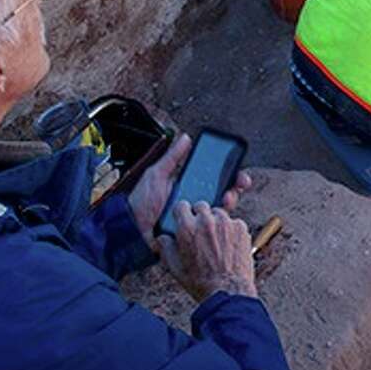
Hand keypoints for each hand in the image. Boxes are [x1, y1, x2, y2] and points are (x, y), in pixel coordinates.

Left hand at [129, 133, 254, 251]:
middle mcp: (195, 200)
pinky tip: (216, 216)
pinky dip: (218, 222)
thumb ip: (172, 157)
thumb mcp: (156, 175)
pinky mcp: (193, 232)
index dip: (230, 173)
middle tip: (238, 184)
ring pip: (220, 210)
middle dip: (235, 187)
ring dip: (229, 202)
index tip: (238, 170)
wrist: (132, 229)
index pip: (215, 177)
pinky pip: (210, 227)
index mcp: (189, 185)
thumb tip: (185, 137)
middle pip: (223, 192)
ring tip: (226, 200)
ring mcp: (195, 217)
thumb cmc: (141, 202)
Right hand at [158, 200, 257, 301]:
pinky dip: (230, 229)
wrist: (228, 290)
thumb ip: (166, 248)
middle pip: (201, 206)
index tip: (184, 220)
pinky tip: (228, 245)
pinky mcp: (241, 227)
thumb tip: (162, 238)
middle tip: (200, 231)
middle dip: (199, 216)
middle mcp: (206, 221)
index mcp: (187, 228)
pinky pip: (233, 222)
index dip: (182, 214)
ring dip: (215, 222)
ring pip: (218, 213)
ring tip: (215, 240)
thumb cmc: (200, 282)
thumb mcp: (175, 267)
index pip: (181, 206)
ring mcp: (226, 222)